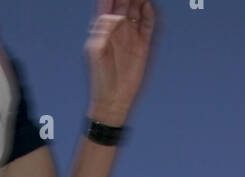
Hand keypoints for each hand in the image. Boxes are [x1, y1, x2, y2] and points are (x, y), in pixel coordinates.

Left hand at [86, 0, 157, 125]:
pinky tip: (148, 7)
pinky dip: (149, 13)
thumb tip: (116, 15)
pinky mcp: (142, 44)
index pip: (107, 1)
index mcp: (103, 27)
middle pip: (124, 0)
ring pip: (137, 7)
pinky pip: (148, 23)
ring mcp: (130, 34)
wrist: (114, 99)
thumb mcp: (95, 51)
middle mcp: (117, 28)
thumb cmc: (100, 78)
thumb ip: (103, 29)